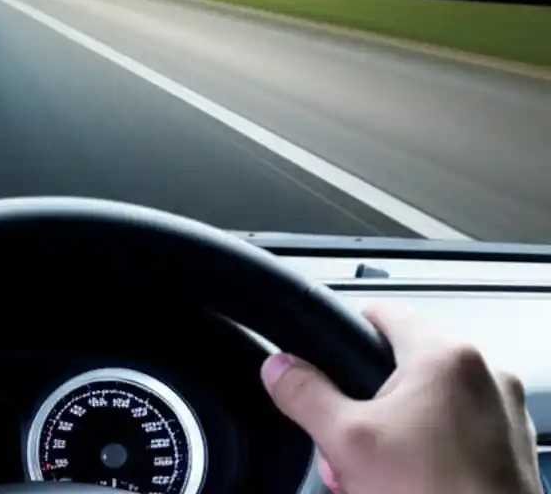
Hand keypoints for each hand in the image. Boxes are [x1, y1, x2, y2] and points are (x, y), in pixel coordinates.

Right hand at [260, 304, 539, 493]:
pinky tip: (409, 481)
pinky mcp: (510, 447)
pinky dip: (429, 448)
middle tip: (349, 441)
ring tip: (377, 470)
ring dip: (395, 428)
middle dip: (366, 403)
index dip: (346, 332)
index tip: (328, 356)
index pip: (383, 312)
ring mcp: (503, 412)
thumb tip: (279, 368)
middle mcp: (485, 375)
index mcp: (446, 357)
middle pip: (402, 366)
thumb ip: (304, 394)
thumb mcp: (345, 440)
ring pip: (430, 401)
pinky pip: (458, 430)